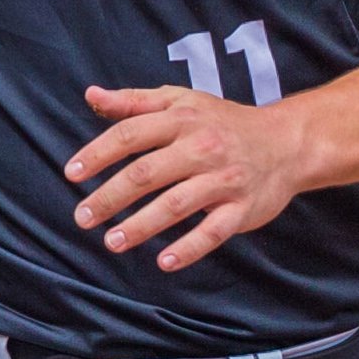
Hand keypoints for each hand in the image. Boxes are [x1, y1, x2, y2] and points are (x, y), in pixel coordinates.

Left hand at [65, 83, 312, 271]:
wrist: (287, 143)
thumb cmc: (224, 122)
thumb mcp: (181, 102)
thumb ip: (134, 102)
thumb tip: (90, 96)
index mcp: (182, 119)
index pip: (130, 134)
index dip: (97, 154)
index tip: (72, 175)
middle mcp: (201, 147)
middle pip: (146, 172)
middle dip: (110, 197)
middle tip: (83, 217)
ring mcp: (223, 179)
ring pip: (175, 205)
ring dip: (141, 226)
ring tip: (112, 242)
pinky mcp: (242, 208)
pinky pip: (213, 232)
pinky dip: (189, 248)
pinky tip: (163, 262)